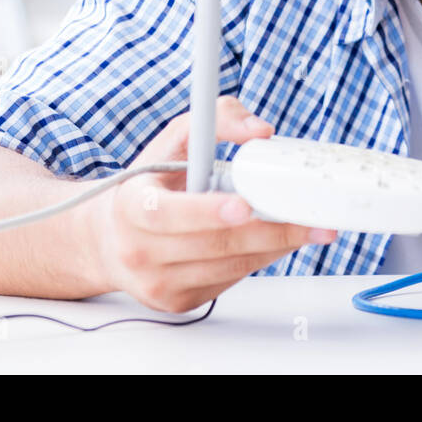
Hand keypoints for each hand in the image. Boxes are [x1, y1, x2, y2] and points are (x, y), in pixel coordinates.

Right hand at [87, 96, 336, 312]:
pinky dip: (261, 259)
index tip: (244, 205)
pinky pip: (231, 281)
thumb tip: (259, 130)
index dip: (207, 211)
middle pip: (213, 246)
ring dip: (275, 247)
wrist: (112, 238)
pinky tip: (277, 240)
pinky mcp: (179, 302)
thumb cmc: (149, 184)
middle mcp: (139, 251)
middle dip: (269, 231)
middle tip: (309, 218)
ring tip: (308, 226)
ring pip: (229, 268)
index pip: (166, 213)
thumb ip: (218, 119)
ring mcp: (158, 283)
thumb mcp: (175, 140)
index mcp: (132, 206)